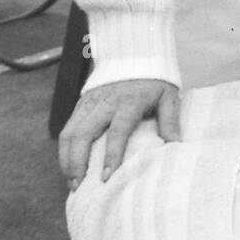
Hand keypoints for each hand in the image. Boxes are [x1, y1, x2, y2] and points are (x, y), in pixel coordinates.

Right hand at [58, 79, 179, 191]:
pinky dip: (64, 150)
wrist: (134, 53)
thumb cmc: (154, 80)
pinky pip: (67, 128)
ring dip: (66, 159)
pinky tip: (68, 166)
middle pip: (83, 134)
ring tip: (71, 182)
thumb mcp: (168, 96)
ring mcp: (89, 103)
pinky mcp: (80, 103)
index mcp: (129, 101)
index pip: (117, 131)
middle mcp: (105, 102)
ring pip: (69, 133)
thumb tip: (175, 147)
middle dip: (77, 162)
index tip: (106, 178)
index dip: (111, 155)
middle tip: (78, 186)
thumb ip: (170, 121)